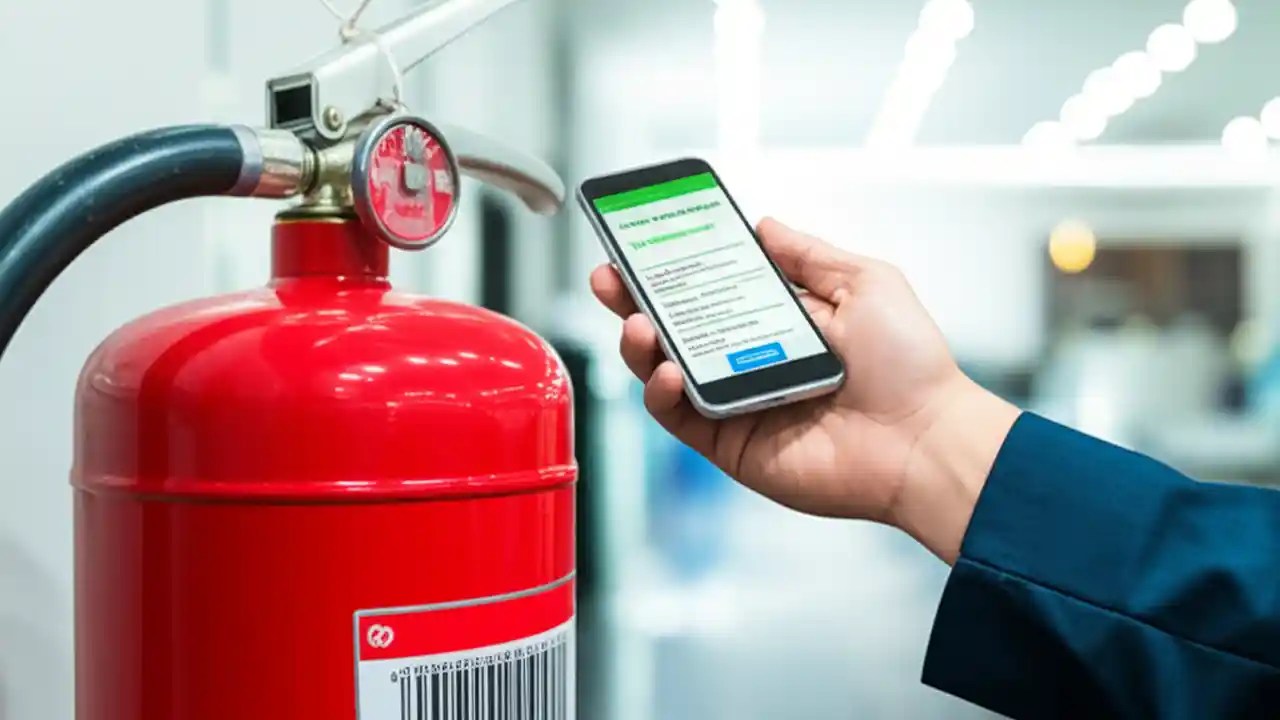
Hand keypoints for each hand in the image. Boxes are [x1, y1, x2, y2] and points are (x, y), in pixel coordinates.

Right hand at [590, 218, 1019, 562]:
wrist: (925, 440)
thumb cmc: (909, 365)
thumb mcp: (865, 282)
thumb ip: (809, 255)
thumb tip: (764, 225)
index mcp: (777, 323)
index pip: (711, 289)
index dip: (674, 267)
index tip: (644, 241)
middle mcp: (750, 362)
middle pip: (674, 328)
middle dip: (635, 299)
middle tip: (610, 276)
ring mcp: (737, 404)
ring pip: (664, 371)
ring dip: (639, 345)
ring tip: (637, 322)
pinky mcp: (731, 444)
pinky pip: (679, 417)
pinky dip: (662, 394)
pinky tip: (667, 373)